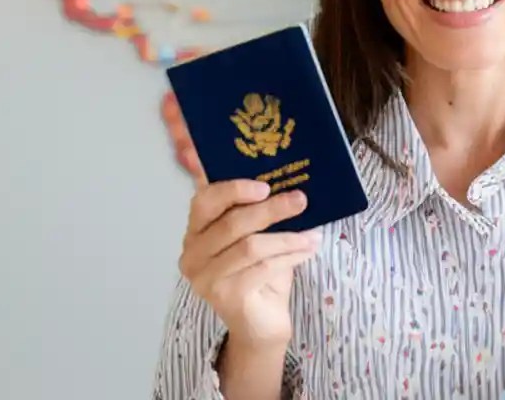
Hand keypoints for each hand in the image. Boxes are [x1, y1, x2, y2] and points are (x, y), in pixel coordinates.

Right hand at [176, 147, 320, 349]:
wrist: (260, 323)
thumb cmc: (259, 272)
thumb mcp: (255, 235)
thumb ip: (256, 211)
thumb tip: (287, 182)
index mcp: (196, 230)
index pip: (204, 200)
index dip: (233, 189)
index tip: (266, 186)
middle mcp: (192, 253)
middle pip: (232, 223)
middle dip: (271, 209)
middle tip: (301, 200)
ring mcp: (204, 277)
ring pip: (250, 246)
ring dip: (287, 237)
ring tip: (312, 233)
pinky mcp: (224, 296)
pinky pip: (262, 268)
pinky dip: (289, 256)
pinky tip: (307, 250)